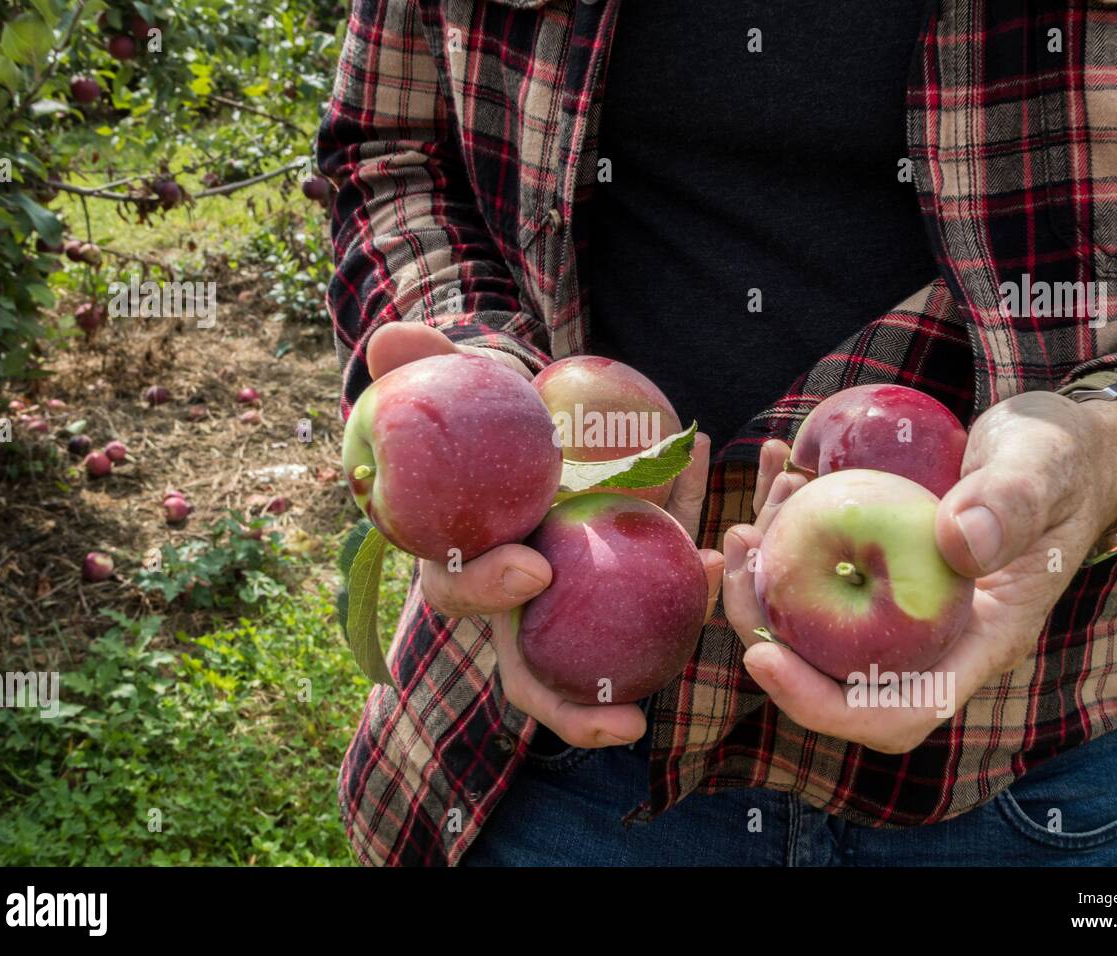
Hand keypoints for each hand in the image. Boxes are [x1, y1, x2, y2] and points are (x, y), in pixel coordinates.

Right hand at [367, 323, 723, 747]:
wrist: (529, 442)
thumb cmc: (481, 428)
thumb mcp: (450, 394)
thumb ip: (422, 370)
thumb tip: (391, 335)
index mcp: (464, 564)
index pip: (462, 594)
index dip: (488, 590)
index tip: (531, 566)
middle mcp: (519, 603)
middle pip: (534, 675)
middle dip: (572, 710)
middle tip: (625, 719)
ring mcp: (574, 605)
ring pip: (603, 661)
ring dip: (653, 670)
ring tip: (689, 652)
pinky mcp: (627, 586)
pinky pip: (657, 589)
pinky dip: (690, 576)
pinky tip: (725, 553)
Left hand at [723, 390, 1116, 753]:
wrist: (1059, 448)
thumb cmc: (1062, 460)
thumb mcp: (1044, 467)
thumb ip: (1011, 502)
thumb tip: (956, 544)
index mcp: (979, 643)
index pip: (897, 711)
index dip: (823, 705)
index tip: (762, 657)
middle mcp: (933, 639)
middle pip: (835, 678)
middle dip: (768, 635)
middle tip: (736, 559)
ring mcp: (904, 609)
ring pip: (817, 626)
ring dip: (768, 583)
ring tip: (746, 523)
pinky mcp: (883, 571)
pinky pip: (821, 572)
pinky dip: (788, 536)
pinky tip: (777, 478)